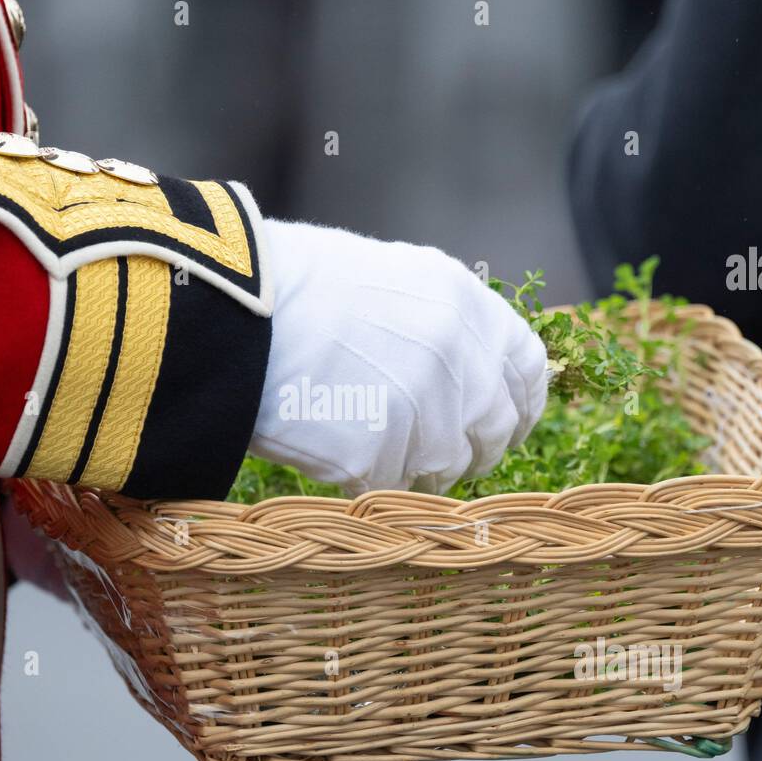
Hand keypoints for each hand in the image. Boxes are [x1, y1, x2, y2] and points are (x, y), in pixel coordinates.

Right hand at [250, 219, 547, 495]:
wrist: (233, 315)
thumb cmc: (295, 285)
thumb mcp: (386, 274)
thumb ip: (439, 316)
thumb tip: (465, 358)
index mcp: (464, 303)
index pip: (529, 366)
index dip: (523, 401)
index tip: (510, 421)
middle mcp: (458, 358)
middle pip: (495, 428)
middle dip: (474, 448)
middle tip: (441, 454)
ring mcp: (423, 411)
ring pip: (444, 466)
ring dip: (414, 466)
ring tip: (367, 443)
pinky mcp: (379, 456)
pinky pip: (386, 486)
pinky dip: (362, 478)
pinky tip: (329, 449)